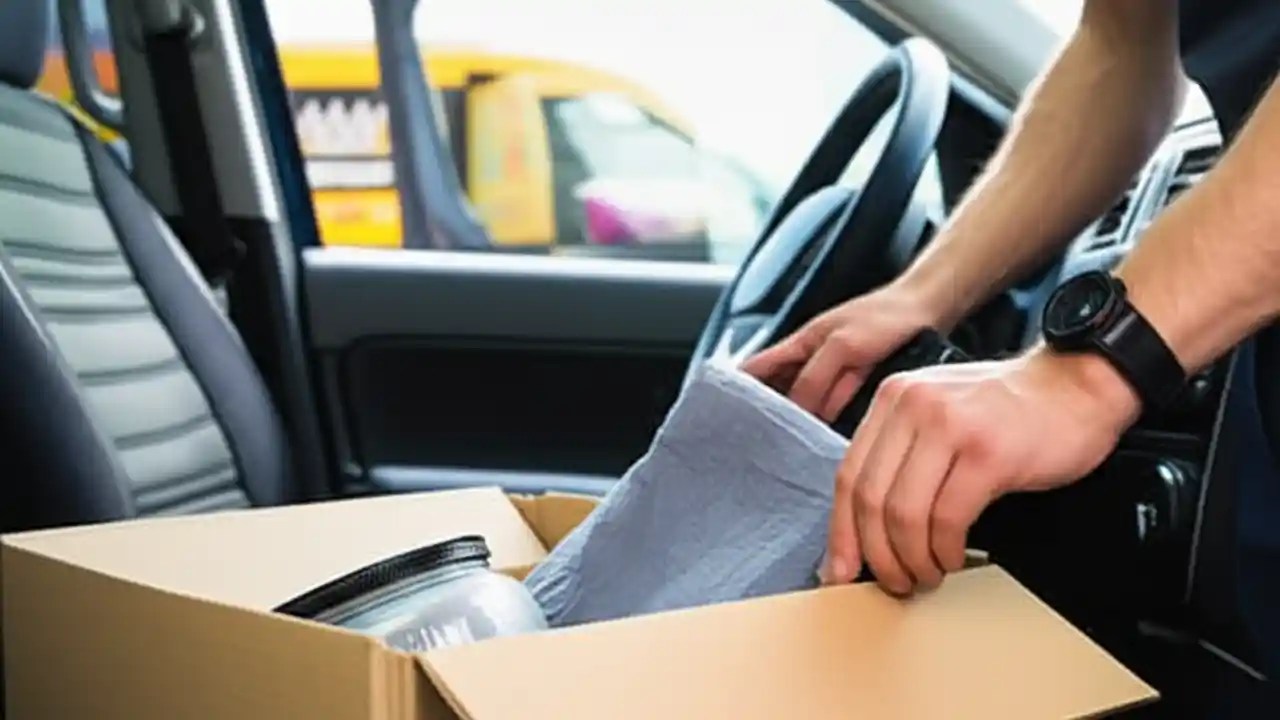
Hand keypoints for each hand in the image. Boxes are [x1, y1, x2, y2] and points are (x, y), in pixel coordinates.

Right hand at [741, 283, 940, 421]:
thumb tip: (796, 412)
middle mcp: (813, 358)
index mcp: (800, 343)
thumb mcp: (842, 347)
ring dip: (802, 419)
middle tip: (760, 440)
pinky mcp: (857, 383)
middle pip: (780, 389)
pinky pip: (834, 406)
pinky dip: (828, 420)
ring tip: (790, 445)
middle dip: (770, 411)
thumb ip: (814, 379)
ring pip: (808, 401)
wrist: (929, 309)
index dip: (738, 387)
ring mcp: (835, 371)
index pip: (756, 368)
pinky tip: (826, 436)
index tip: (726, 413)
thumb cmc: (885, 315)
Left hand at [820, 348, 1141, 595]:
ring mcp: (950, 426)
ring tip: (925, 574)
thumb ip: (902, 452)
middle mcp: (913, 406)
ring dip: (911, 559)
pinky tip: (953, 557)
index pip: (847, 475)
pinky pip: (947, 518)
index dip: (841, 532)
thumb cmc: (1011, 409)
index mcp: (894, 398)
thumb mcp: (939, 411)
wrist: (1078, 384)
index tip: (840, 568)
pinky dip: (945, 549)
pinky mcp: (988, 452)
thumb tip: (867, 523)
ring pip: (904, 513)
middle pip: (869, 499)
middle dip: (876, 555)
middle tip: (891, 582)